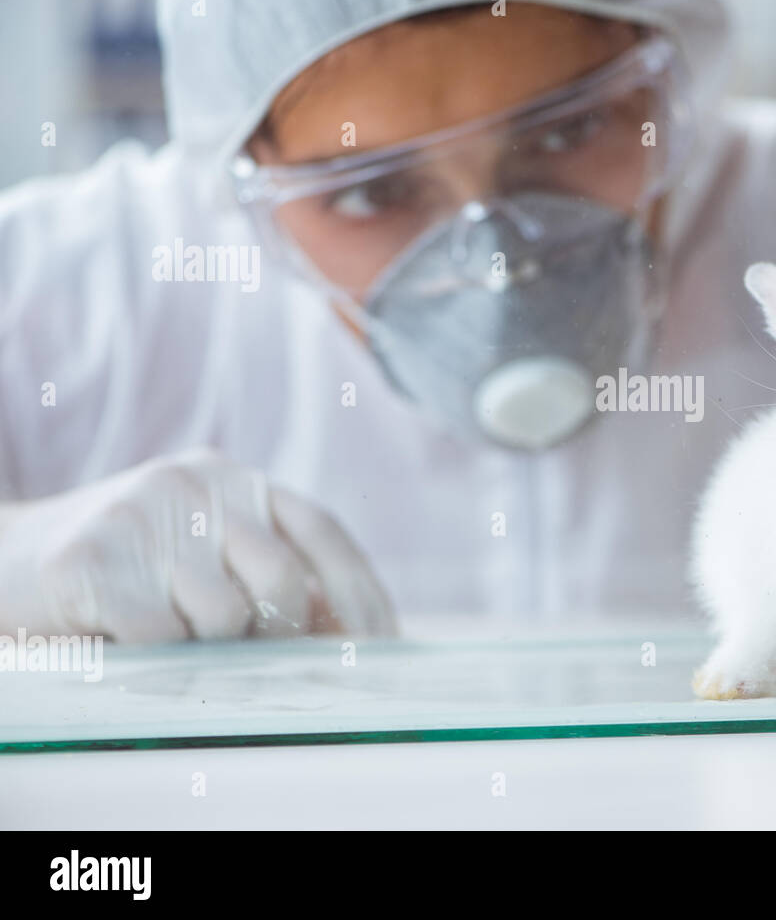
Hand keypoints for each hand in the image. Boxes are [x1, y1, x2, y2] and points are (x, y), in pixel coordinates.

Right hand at [0, 448, 395, 641]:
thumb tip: (347, 633)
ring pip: (222, 616)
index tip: (382, 643)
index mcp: (234, 479)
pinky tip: (119, 626)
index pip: (322, 529)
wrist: (6, 560)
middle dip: (274, 632)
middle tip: (238, 647)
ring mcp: (143, 513)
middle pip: (282, 579)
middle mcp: (197, 484)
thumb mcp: (205, 553)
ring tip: (159, 621)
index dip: (359, 590)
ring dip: (201, 643)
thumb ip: (270, 573)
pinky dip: (151, 652)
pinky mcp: (93, 555)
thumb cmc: (129, 570)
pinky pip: (160, 636)